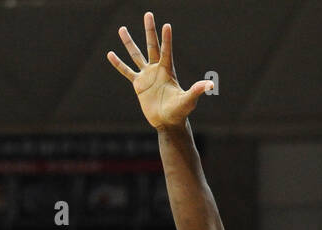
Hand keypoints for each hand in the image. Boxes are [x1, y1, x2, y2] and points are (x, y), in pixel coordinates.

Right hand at [107, 11, 211, 130]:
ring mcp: (147, 75)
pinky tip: (110, 54)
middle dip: (150, 30)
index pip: (167, 51)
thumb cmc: (180, 111)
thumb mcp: (189, 100)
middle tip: (148, 14)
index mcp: (168, 70)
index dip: (167, 39)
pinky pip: (126, 72)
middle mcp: (157, 69)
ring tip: (122, 29)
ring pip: (136, 55)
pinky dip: (119, 64)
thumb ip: (197, 90)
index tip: (166, 25)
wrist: (168, 122)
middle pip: (152, 45)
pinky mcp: (139, 84)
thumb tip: (210, 85)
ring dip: (129, 42)